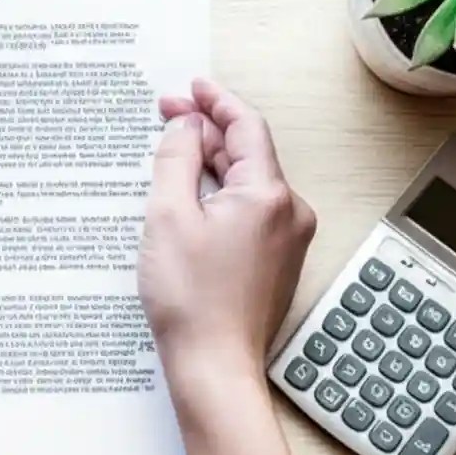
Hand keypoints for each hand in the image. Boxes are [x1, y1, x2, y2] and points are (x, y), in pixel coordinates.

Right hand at [139, 79, 314, 396]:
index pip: (245, 126)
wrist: (214, 365)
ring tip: (172, 157)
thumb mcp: (168, 216)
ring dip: (212, 165)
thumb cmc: (191, 300)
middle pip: (247, 153)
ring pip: (247, 183)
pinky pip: (249, 212)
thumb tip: (186, 127)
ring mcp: (287, 240)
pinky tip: (191, 200)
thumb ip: (177, 159)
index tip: (191, 89)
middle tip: (167, 118)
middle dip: (206, 133)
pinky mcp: (276, 262)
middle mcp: (288, 213)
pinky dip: (221, 197)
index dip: (215, 101)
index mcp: (267, 194)